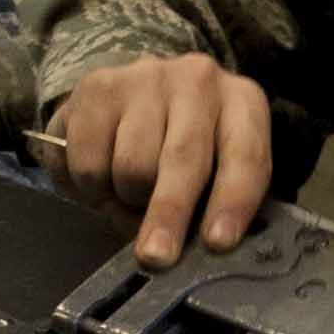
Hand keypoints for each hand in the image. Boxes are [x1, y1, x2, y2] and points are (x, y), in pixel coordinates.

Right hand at [40, 53, 271, 267]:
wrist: (131, 99)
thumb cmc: (181, 150)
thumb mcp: (213, 172)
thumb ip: (209, 206)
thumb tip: (189, 250)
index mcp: (242, 102)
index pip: (245, 155)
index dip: (232, 201)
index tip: (217, 241)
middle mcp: (198, 80)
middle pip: (183, 159)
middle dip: (169, 214)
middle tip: (157, 256)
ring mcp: (145, 78)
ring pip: (131, 166)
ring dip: (125, 198)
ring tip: (128, 192)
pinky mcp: (97, 87)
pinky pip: (88, 162)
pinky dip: (90, 186)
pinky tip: (101, 172)